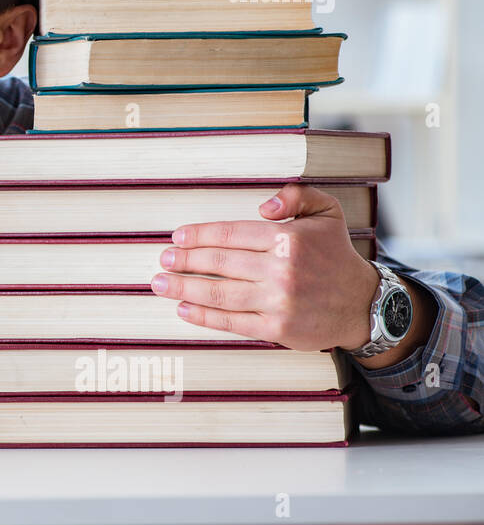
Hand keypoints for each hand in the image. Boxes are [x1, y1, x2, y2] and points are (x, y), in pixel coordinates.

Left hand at [149, 184, 378, 350]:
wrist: (363, 305)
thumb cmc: (335, 255)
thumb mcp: (326, 213)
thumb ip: (296, 196)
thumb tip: (263, 206)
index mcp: (289, 239)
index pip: (230, 234)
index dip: (199, 235)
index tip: (178, 237)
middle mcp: (282, 270)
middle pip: (219, 263)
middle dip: (184, 261)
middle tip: (163, 260)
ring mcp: (278, 301)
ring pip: (219, 293)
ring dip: (183, 288)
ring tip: (160, 284)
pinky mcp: (277, 328)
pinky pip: (232, 321)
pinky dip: (204, 316)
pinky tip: (184, 309)